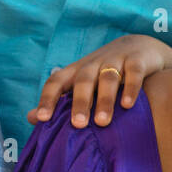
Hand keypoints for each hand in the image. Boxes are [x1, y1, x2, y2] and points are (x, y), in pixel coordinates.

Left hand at [28, 34, 171, 128]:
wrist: (140, 47)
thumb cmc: (103, 74)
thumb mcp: (80, 85)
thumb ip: (59, 101)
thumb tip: (31, 118)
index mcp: (75, 72)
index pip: (56, 82)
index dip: (47, 99)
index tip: (42, 118)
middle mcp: (93, 64)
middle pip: (83, 82)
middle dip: (80, 103)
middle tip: (77, 124)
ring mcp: (115, 61)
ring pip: (107, 79)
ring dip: (104, 100)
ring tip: (102, 122)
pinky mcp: (137, 60)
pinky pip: (133, 73)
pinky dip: (130, 88)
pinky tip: (128, 106)